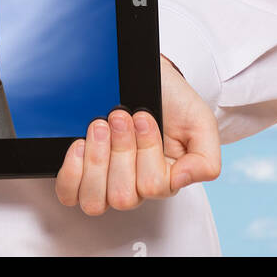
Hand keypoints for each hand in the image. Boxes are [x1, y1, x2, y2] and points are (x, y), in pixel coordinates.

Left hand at [54, 55, 220, 214]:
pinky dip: (72, 171)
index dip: (145, 149)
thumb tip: (183, 180)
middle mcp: (134, 185)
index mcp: (164, 180)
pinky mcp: (81, 172)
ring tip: (100, 125)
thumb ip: (205, 160)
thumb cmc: (171, 101)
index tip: (144, 116)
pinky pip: (70, 193)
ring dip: (97, 158)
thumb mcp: (201, 123)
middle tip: (120, 116)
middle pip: (122, 196)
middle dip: (120, 149)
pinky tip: (80, 144)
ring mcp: (106, 181)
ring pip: (95, 200)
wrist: (144, 76)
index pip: (152, 187)